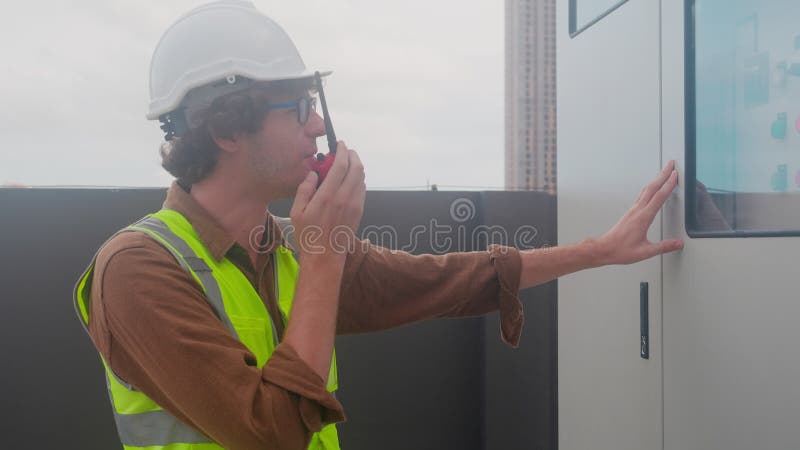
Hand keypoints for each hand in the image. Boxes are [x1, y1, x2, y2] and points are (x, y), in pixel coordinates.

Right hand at [290, 141, 365, 259]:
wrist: (325, 256)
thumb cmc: (308, 235)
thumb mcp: (296, 212)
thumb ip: (304, 189)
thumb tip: (313, 174)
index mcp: (327, 196)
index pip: (340, 166)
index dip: (342, 151)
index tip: (340, 145)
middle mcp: (344, 198)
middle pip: (356, 168)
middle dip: (353, 155)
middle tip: (346, 151)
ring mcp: (354, 205)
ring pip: (362, 177)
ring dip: (356, 166)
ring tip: (347, 164)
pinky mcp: (359, 211)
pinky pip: (362, 189)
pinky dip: (358, 179)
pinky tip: (349, 180)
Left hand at [595, 160, 683, 264]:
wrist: (605, 249)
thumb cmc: (621, 250)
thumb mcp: (645, 252)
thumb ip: (663, 247)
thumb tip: (678, 243)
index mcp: (643, 218)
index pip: (659, 197)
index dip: (668, 185)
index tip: (675, 175)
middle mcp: (637, 211)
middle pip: (652, 188)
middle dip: (663, 174)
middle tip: (670, 164)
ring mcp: (633, 210)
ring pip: (646, 190)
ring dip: (656, 179)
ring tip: (663, 172)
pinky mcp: (630, 212)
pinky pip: (642, 195)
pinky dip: (650, 188)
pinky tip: (652, 188)